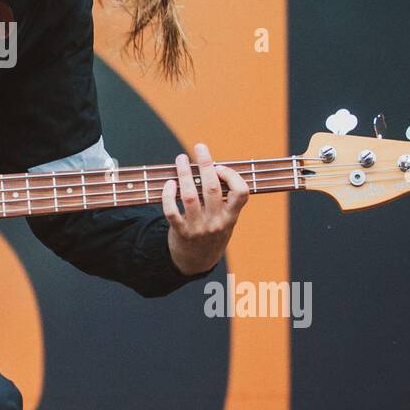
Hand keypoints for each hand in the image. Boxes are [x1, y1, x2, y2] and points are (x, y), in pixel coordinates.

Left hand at [162, 143, 248, 275]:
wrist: (197, 262)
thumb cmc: (213, 233)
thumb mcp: (226, 220)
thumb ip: (223, 199)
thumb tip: (212, 166)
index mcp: (231, 217)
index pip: (241, 193)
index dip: (232, 176)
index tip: (220, 167)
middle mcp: (216, 222)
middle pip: (211, 188)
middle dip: (205, 164)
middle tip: (200, 147)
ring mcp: (198, 228)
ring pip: (190, 196)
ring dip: (184, 174)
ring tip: (181, 159)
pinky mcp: (180, 232)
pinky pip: (171, 211)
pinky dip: (168, 195)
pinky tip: (170, 183)